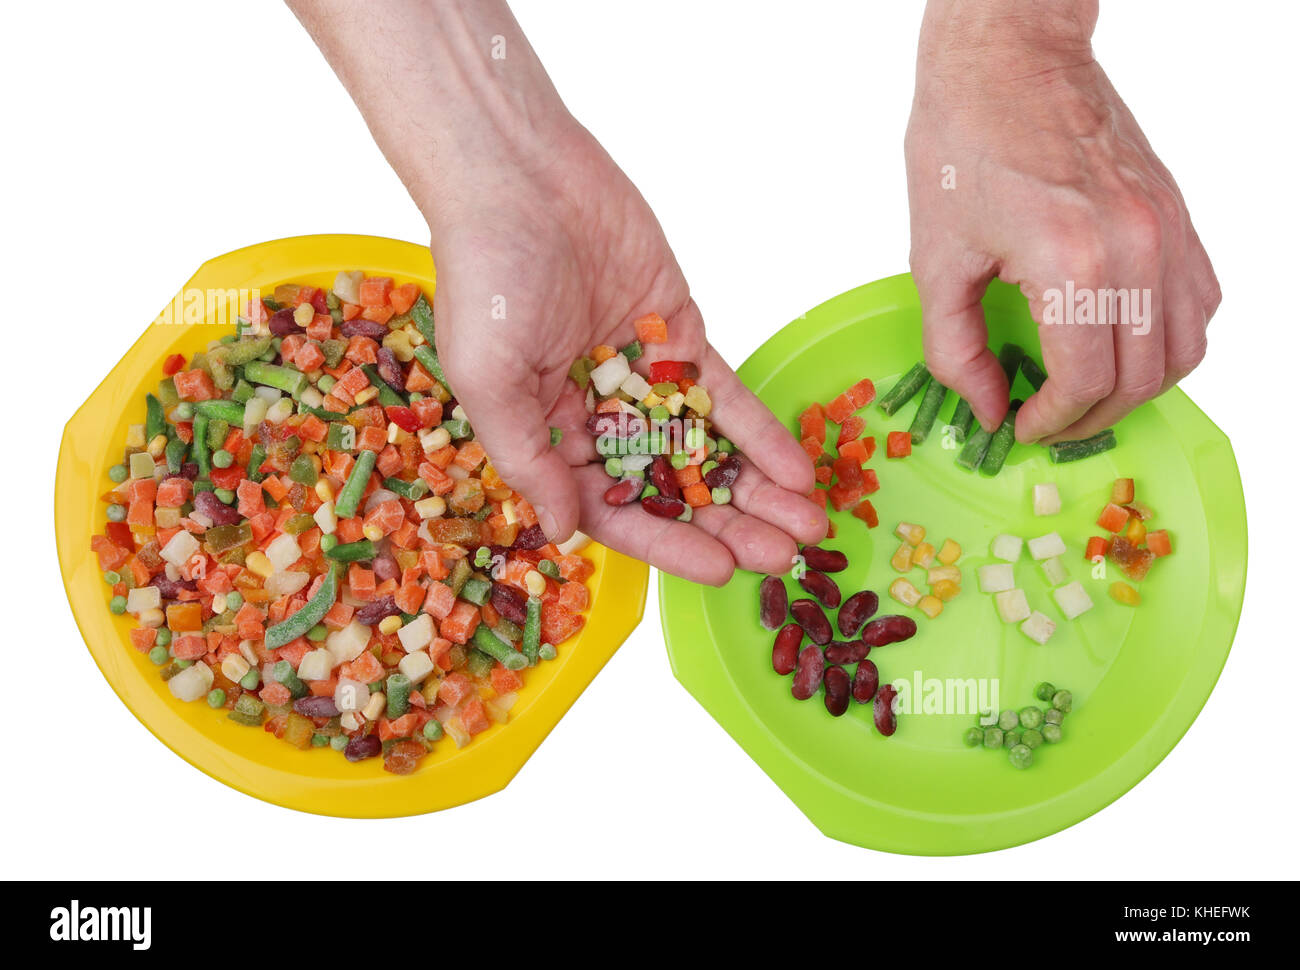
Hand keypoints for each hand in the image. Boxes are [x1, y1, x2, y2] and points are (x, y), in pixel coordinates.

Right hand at [287, 0, 823, 583]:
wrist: (521, 176)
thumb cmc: (486, 277)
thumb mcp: (490, 379)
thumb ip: (529, 458)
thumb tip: (562, 531)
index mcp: (549, 438)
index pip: (617, 512)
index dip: (669, 545)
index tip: (722, 571)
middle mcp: (599, 419)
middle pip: (674, 490)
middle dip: (730, 525)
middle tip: (786, 558)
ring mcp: (646, 379)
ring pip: (708, 449)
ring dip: (757, 489)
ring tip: (809, 524)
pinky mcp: (681, 336)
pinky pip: (726, 395)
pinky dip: (761, 432)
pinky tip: (797, 468)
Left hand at [905, 0, 1219, 442]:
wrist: (1008, 62)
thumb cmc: (965, 145)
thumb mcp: (936, 261)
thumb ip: (955, 349)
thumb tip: (983, 407)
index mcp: (1070, 261)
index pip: (1086, 381)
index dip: (1053, 420)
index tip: (1020, 425)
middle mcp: (1136, 248)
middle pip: (1140, 377)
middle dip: (1091, 417)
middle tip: (1049, 421)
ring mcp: (1167, 230)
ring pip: (1185, 349)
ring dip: (1136, 388)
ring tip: (1085, 395)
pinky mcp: (1177, 216)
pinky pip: (1201, 302)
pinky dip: (1169, 342)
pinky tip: (1121, 345)